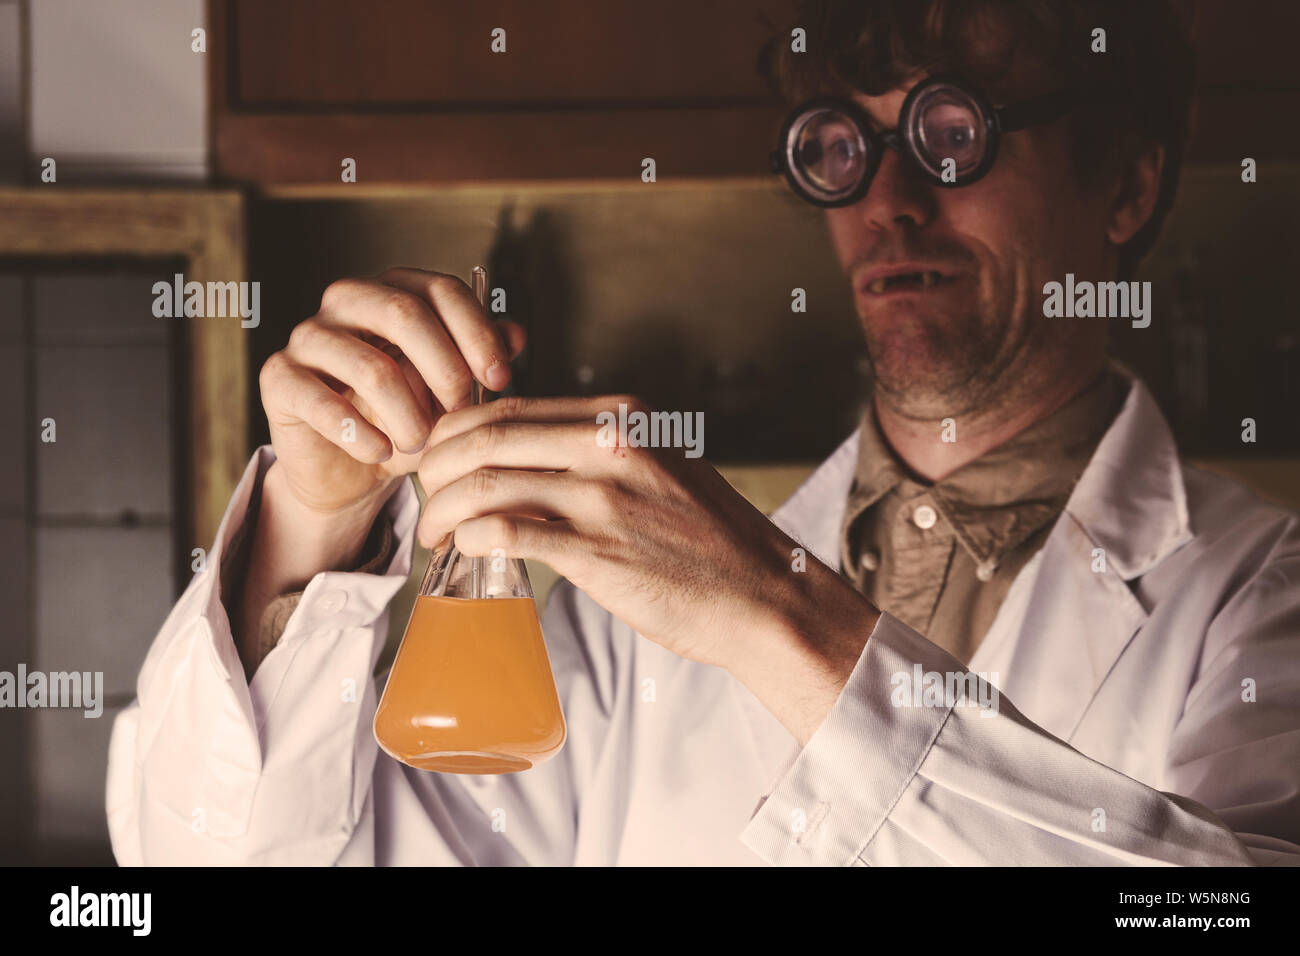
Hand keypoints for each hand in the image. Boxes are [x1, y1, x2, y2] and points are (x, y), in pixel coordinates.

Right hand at [258, 267, 525, 520]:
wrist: (349, 468)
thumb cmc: (406, 420)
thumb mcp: (452, 393)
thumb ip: (482, 361)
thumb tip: (517, 334)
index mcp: (394, 291)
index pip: (441, 290)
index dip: (477, 334)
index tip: (501, 380)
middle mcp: (348, 301)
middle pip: (404, 313)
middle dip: (445, 369)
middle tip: (462, 413)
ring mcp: (308, 336)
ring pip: (370, 366)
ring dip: (407, 414)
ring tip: (422, 445)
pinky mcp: (279, 378)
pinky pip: (323, 403)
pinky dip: (360, 435)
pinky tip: (380, 454)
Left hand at [415, 394, 877, 683]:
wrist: (762, 595)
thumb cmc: (707, 541)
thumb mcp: (659, 468)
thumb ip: (598, 454)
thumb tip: (525, 462)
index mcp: (622, 416)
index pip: (508, 407)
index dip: (453, 433)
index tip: (435, 462)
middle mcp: (610, 444)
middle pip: (484, 436)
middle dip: (434, 468)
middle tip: (422, 499)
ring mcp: (604, 496)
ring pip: (485, 482)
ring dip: (441, 509)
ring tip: (433, 535)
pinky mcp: (600, 551)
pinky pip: (508, 530)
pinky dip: (471, 537)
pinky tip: (462, 550)